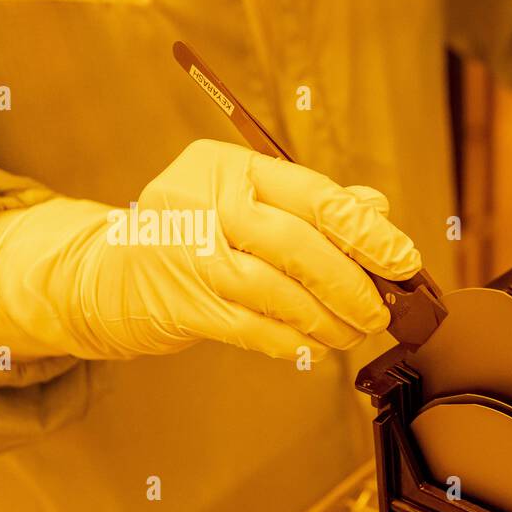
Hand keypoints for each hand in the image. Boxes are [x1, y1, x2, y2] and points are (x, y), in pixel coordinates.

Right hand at [0, 140, 420, 362]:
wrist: (107, 274)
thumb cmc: (197, 233)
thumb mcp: (247, 200)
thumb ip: (312, 203)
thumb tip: (378, 211)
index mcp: (227, 165)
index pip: (313, 194)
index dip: (367, 231)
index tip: (405, 262)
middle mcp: (202, 202)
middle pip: (297, 245)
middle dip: (351, 284)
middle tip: (381, 311)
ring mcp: (186, 254)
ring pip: (277, 291)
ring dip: (327, 319)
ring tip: (353, 332)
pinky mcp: (180, 303)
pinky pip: (253, 328)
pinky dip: (293, 341)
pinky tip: (315, 346)